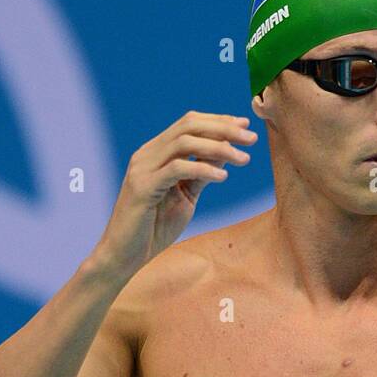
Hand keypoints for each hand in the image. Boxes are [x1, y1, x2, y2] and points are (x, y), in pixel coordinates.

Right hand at [96, 111, 256, 275]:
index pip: (188, 124)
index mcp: (156, 153)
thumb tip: (225, 155)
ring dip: (219, 147)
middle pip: (188, 126)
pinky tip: (223, 177)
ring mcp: (142, 168)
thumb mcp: (186, 197)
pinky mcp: (143, 187)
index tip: (245, 125)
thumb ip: (201, 175)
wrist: (125, 255)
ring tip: (244, 159)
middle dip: (224, 128)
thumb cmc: (154, 228)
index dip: (218, 121)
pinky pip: (177, 169)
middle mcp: (147, 154)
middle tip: (251, 138)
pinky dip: (203, 169)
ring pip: (184, 143)